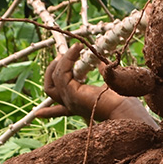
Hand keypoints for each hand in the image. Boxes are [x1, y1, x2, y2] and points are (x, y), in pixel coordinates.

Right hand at [37, 44, 152, 123]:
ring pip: (54, 77)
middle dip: (51, 70)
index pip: (58, 111)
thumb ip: (103, 74)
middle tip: (62, 55)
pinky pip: (62, 73)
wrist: (125, 110)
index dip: (48, 113)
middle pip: (50, 89)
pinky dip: (68, 59)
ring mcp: (69, 100)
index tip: (37, 115)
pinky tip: (78, 49)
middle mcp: (71, 105)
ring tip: (76, 48)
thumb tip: (100, 62)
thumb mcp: (108, 85)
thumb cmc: (122, 101)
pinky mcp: (71, 93)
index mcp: (79, 107)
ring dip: (63, 59)